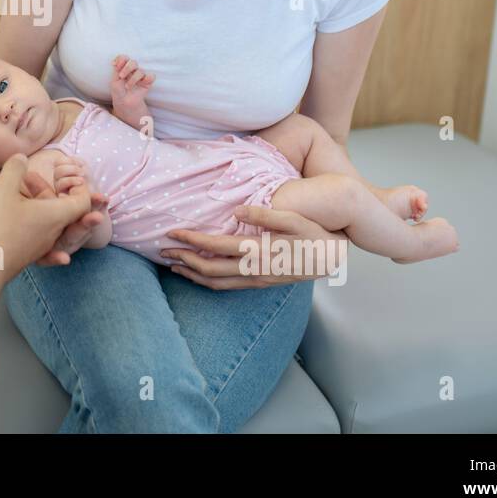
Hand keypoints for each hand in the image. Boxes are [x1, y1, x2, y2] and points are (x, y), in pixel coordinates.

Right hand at [0, 160, 108, 268]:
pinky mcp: (21, 255)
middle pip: (58, 209)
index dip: (78, 186)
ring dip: (21, 203)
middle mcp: (51, 234)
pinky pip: (20, 232)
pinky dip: (7, 220)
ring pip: (36, 219)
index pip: (82, 201)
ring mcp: (37, 247)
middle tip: (26, 178)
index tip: (64, 176)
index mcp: (55, 216)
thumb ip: (15, 168)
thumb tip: (21, 157)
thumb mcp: (4, 187)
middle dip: (42, 190)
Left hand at [110, 54, 154, 124]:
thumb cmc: (118, 93)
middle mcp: (132, 71)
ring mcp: (140, 77)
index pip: (124, 58)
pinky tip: (142, 83)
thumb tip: (119, 61)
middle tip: (121, 76)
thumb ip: (117, 70)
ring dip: (133, 79)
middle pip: (133, 62)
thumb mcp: (114, 81)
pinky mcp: (147, 83)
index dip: (121, 59)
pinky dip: (147, 78)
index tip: (115, 65)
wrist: (124, 104)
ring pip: (140, 71)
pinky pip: (151, 76)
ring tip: (127, 87)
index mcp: (124, 69)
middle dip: (127, 68)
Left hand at [158, 205, 347, 289]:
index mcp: (260, 251)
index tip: (173, 231)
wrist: (334, 259)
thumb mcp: (295, 218)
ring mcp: (258, 281)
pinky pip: (228, 287)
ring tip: (173, 263)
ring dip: (192, 274)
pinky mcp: (261, 285)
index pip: (216, 246)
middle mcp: (256, 270)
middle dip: (183, 259)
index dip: (192, 240)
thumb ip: (266, 215)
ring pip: (216, 283)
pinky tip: (198, 274)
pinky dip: (207, 281)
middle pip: (210, 269)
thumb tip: (237, 210)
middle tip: (162, 249)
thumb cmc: (315, 233)